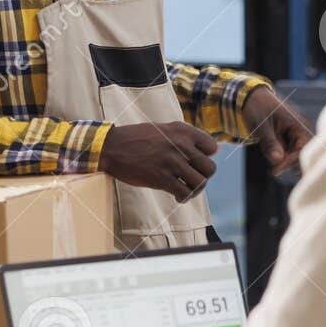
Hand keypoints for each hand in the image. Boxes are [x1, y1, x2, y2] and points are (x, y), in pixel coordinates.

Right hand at [98, 121, 218, 201]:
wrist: (112, 147)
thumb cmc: (136, 138)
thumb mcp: (163, 128)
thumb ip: (185, 136)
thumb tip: (213, 148)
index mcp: (182, 131)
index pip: (212, 147)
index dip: (206, 156)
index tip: (196, 161)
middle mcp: (180, 145)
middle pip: (210, 168)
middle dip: (203, 175)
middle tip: (192, 177)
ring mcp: (171, 163)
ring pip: (200, 183)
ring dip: (195, 189)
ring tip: (186, 188)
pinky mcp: (162, 179)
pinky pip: (185, 193)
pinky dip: (184, 197)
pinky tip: (177, 195)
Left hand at [242, 86, 313, 176]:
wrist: (250, 99)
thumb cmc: (257, 108)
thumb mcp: (260, 125)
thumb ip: (269, 142)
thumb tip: (278, 160)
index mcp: (298, 124)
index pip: (303, 148)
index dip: (292, 161)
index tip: (276, 169)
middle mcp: (301, 131)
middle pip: (304, 154)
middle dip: (291, 165)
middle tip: (274, 171)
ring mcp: (296, 137)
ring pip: (298, 157)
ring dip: (288, 164)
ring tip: (274, 169)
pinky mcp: (290, 141)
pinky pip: (291, 155)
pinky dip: (284, 161)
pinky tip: (276, 167)